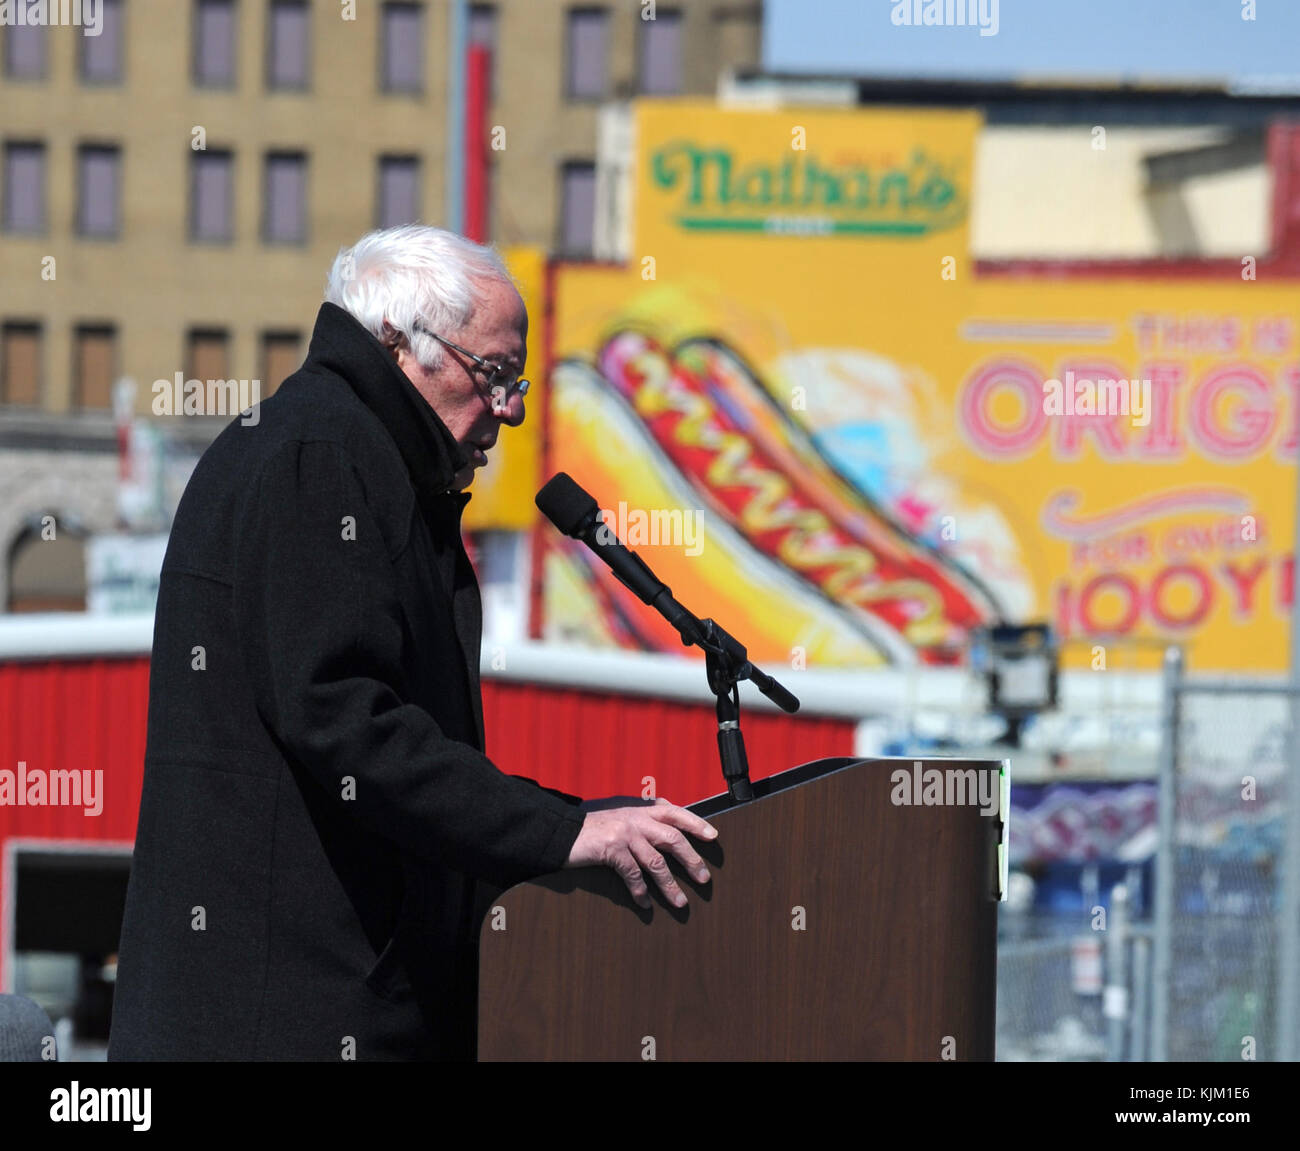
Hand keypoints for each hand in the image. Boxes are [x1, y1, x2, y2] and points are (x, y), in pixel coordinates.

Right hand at [564, 797, 717, 908]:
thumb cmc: (593, 828)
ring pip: (656, 861)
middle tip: (704, 879)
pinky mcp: (611, 849)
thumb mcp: (620, 816)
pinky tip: (645, 904)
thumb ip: (642, 819)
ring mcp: (625, 833)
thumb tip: (667, 831)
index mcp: (641, 809)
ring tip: (680, 902)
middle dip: (691, 860)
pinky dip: (641, 892)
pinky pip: (633, 874)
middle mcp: (636, 818)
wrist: (561, 831)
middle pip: (673, 838)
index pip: (675, 812)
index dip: (696, 823)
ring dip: (670, 885)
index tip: (713, 837)